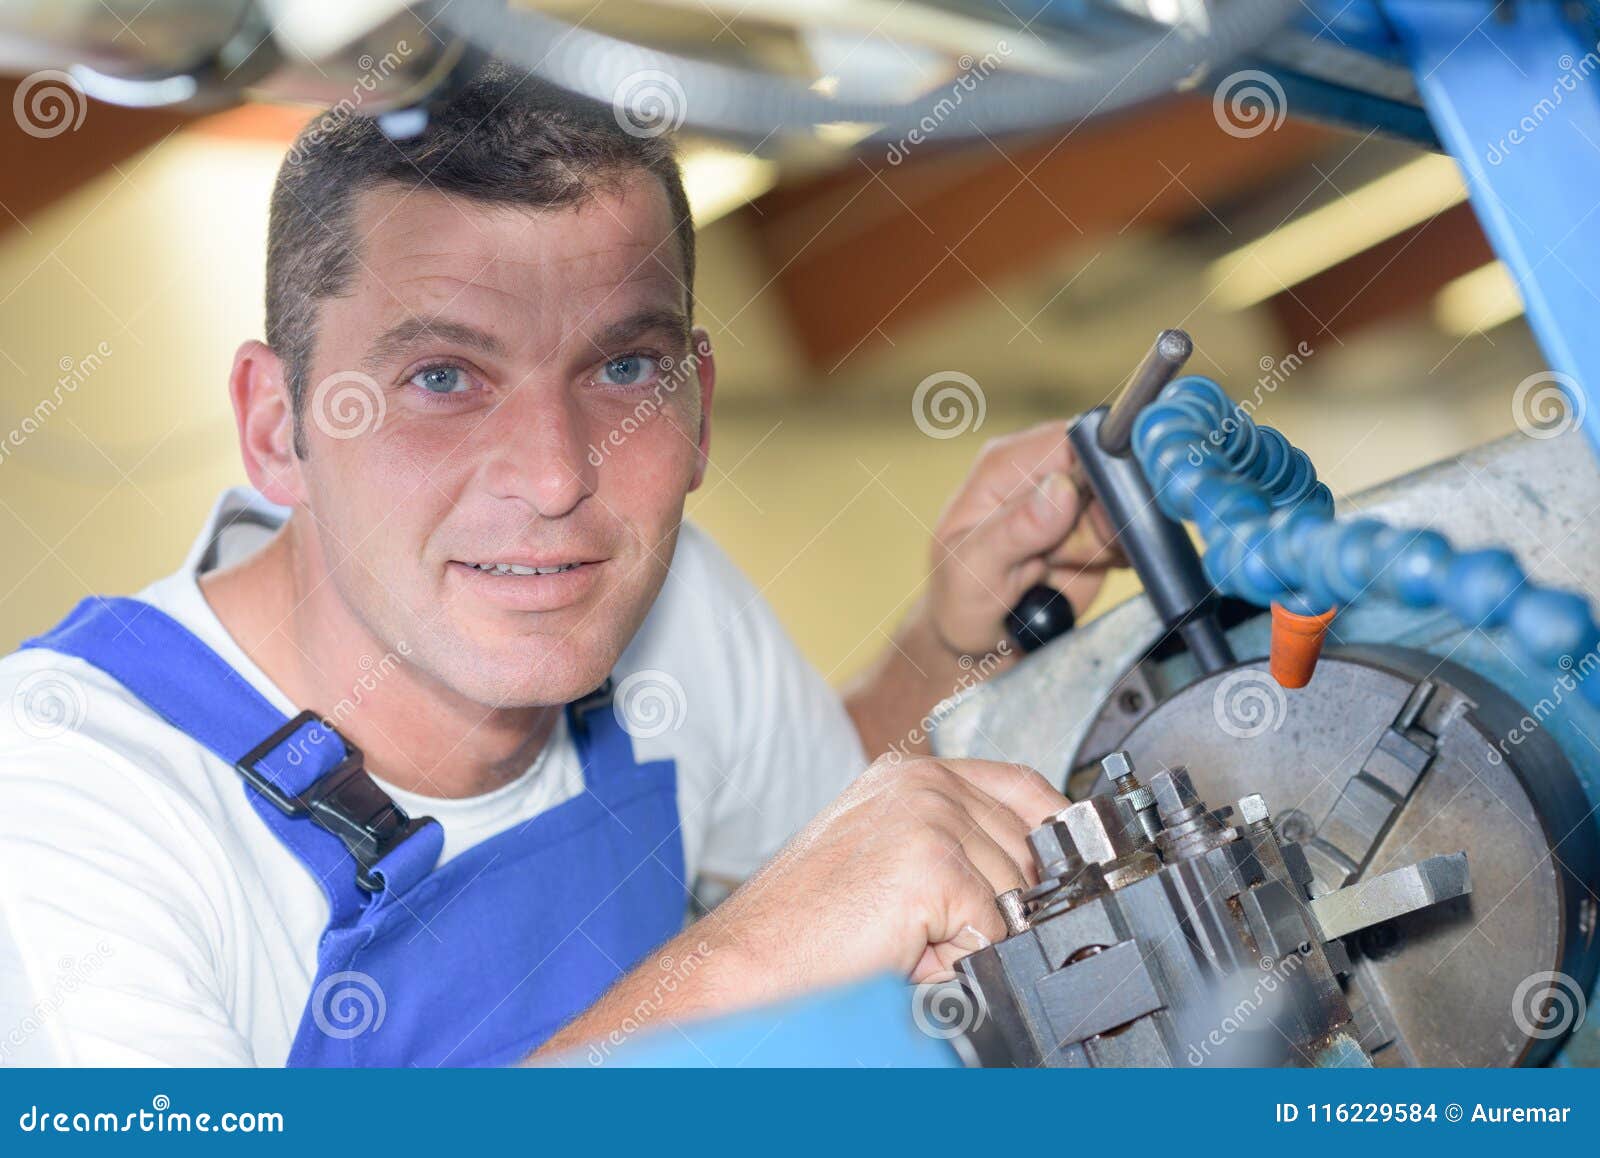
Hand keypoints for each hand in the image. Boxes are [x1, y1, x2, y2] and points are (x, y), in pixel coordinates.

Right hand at [703, 756, 1067, 996]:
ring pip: (1015, 896)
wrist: (748, 962)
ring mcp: (929, 817)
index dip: (1056, 831)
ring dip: (972, 937)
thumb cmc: (804, 923)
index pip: (1023, 786)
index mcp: (912, 775)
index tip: (1077, 867)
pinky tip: (903, 952)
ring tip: (905, 940)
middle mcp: (924, 783)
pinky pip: (992, 931)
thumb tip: (1035, 878)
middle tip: (927, 929)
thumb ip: (954, 843)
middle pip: (1030, 849)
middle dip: (1000, 905)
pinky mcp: (932, 864)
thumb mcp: (887, 858)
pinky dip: (957, 960)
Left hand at [927, 422, 1124, 656]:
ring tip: (1059, 566)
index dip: (1096, 469)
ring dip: (1105, 545)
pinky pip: (1132, 534)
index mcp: (1005, 465)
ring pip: (1127, 507)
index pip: (1072, 440)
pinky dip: (1117, 557)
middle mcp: (1044, 474)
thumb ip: (1016, 529)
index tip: (1094, 513)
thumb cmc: (959, 598)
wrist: (981, 640)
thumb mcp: (974, 568)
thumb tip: (1062, 488)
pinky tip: (1078, 571)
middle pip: (1109, 472)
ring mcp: (1075, 502)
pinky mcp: (1098, 530)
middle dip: (1103, 518)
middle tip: (1062, 554)